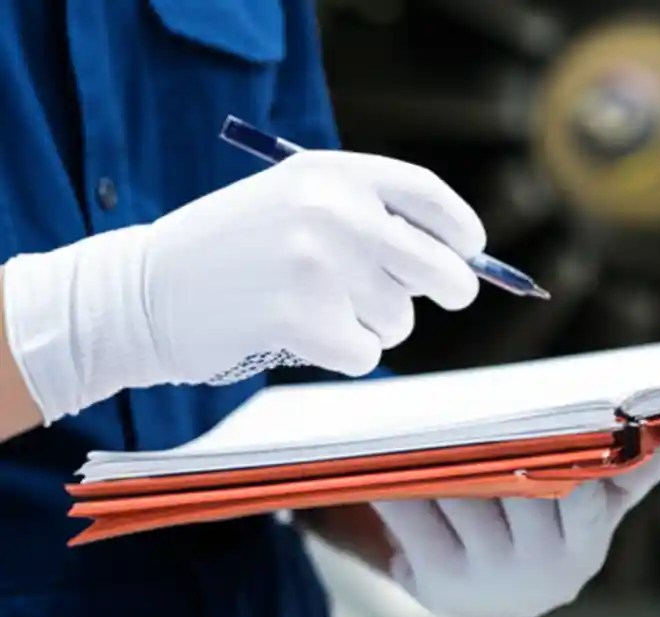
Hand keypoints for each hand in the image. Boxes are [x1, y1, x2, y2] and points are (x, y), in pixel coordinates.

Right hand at [3, 150, 483, 423]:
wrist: (142, 290)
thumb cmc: (231, 251)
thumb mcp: (295, 203)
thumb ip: (368, 219)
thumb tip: (457, 260)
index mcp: (331, 173)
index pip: (425, 196)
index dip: (460, 228)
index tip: (472, 250)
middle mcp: (332, 210)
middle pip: (437, 267)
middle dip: (451, 287)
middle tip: (447, 296)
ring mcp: (318, 263)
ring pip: (400, 318)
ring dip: (371, 324)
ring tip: (313, 307)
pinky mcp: (303, 317)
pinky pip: (366, 353)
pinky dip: (342, 353)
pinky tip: (296, 334)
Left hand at [371, 424, 659, 616]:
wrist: (481, 597)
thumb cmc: (549, 530)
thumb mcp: (599, 507)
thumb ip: (644, 467)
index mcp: (586, 542)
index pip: (592, 492)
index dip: (583, 457)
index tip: (586, 418)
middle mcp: (544, 568)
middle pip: (521, 485)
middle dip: (505, 445)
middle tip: (490, 403)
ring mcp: (491, 579)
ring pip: (466, 494)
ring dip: (447, 456)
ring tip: (433, 417)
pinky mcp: (439, 584)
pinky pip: (415, 518)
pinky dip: (401, 485)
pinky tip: (387, 454)